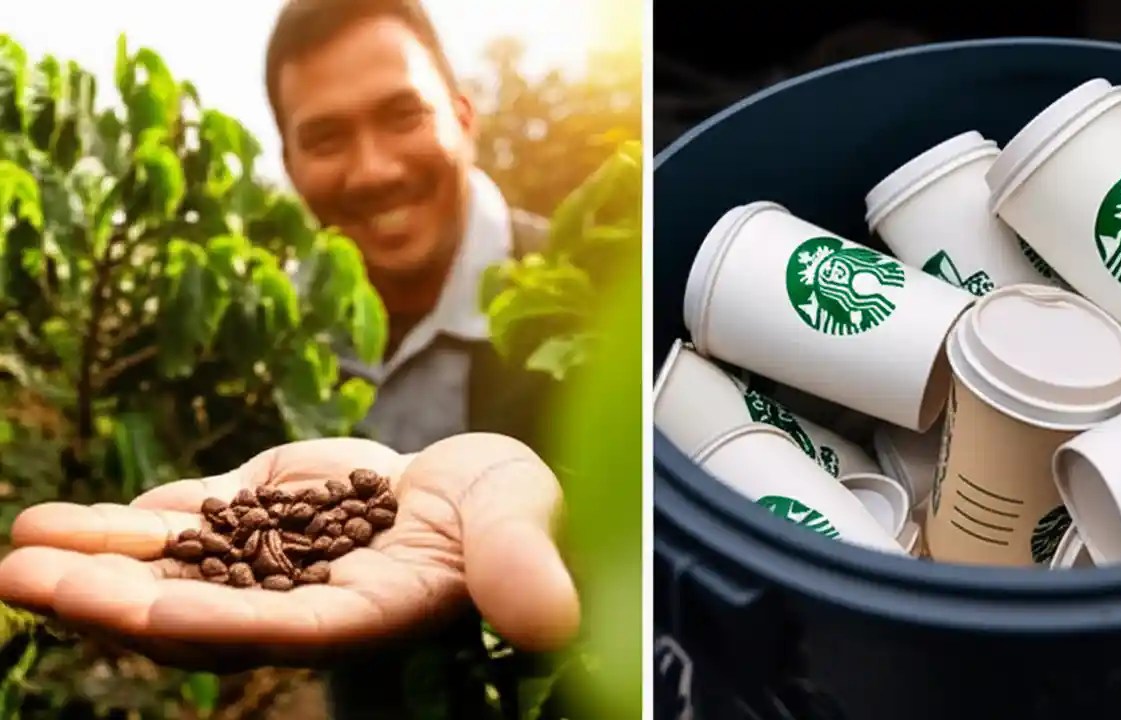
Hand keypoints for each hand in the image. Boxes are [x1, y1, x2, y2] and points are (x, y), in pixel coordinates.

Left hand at [0, 433, 579, 670]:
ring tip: (21, 547)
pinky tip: (62, 522)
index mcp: (369, 612)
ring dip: (94, 563)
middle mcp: (303, 599)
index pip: (288, 628)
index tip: (151, 610)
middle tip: (29, 581)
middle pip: (199, 608)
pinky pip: (181, 525)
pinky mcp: (254, 514)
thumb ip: (523, 566)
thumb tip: (549, 620)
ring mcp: (269, 559)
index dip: (222, 622)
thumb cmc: (509, 509)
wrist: (475, 490)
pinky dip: (123, 525)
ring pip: (171, 568)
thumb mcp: (524, 522)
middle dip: (114, 599)